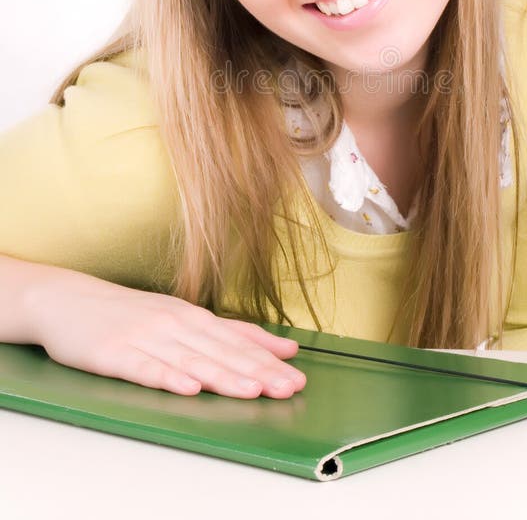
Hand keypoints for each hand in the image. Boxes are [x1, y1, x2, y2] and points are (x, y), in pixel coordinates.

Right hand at [28, 267, 305, 398]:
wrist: (67, 300)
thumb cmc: (129, 313)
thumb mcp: (181, 316)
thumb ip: (230, 332)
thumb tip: (281, 346)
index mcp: (192, 317)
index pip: (237, 341)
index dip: (268, 360)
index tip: (296, 376)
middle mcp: (174, 324)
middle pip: (221, 351)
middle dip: (257, 371)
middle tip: (287, 388)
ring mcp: (145, 337)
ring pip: (190, 360)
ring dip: (222, 375)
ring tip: (251, 390)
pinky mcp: (115, 353)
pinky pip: (145, 368)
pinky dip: (167, 377)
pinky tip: (188, 388)